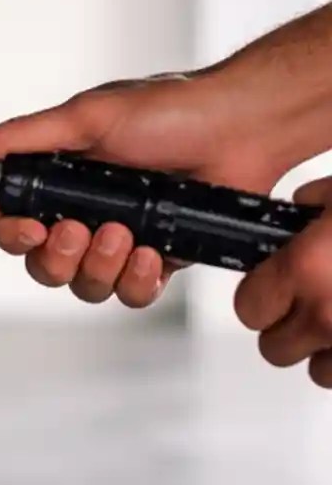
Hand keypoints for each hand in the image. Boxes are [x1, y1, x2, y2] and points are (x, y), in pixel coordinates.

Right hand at [0, 73, 286, 307]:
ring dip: (100, 267)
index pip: (10, 219)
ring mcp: (119, 238)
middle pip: (42, 264)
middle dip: (57, 256)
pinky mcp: (157, 258)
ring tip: (126, 234)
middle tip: (78, 229)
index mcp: (58, 176)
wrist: (243, 126)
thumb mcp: (89, 116)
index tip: (27, 227)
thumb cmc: (172, 109)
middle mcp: (82, 211)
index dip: (9, 232)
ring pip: (84, 285)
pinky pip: (132, 292)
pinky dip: (137, 281)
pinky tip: (151, 253)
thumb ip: (26, 136)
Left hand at [235, 176, 331, 387]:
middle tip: (305, 302)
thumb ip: (308, 204)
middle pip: (274, 346)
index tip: (276, 283)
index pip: (248, 308)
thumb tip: (297, 207)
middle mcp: (325, 314)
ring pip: (313, 368)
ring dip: (319, 347)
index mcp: (304, 270)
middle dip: (286, 324)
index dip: (262, 294)